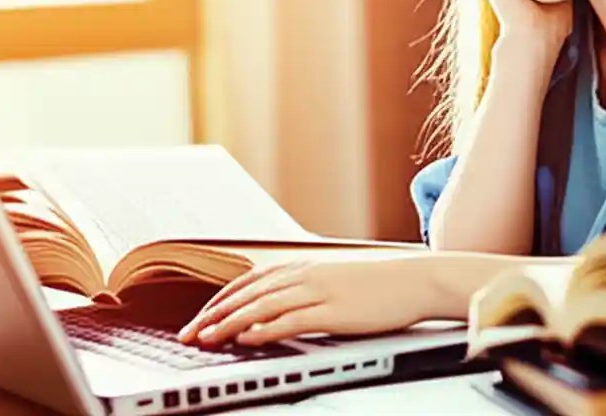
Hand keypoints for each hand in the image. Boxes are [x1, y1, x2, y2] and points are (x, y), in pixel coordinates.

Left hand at [176, 256, 437, 346]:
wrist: (417, 280)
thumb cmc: (382, 285)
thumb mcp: (338, 281)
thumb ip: (308, 289)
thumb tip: (280, 307)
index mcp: (306, 268)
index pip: (250, 282)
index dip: (220, 300)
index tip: (198, 318)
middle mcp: (306, 276)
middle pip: (248, 294)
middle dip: (213, 315)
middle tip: (187, 334)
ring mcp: (320, 292)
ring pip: (262, 306)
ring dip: (229, 323)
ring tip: (206, 338)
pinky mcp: (334, 311)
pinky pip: (291, 320)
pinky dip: (264, 329)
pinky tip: (247, 338)